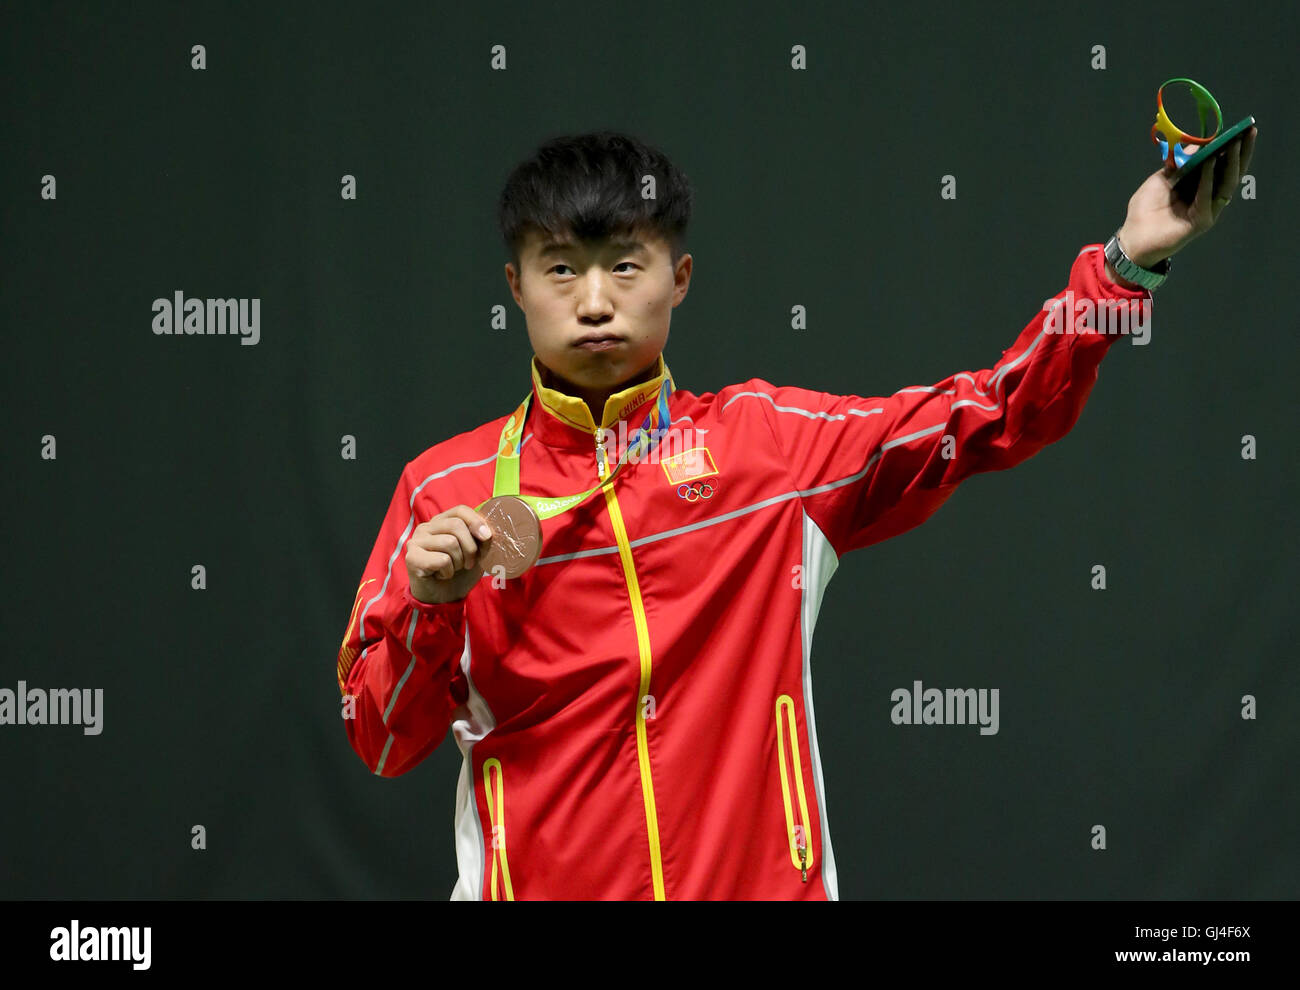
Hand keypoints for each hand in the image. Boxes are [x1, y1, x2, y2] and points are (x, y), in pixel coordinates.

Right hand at [405, 505, 493, 603]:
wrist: (444, 599)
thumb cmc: (460, 574)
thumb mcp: (477, 553)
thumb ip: (482, 539)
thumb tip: (487, 531)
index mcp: (442, 522)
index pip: (460, 510)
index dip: (476, 521)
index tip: (487, 537)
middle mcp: (426, 527)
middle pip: (456, 525)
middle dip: (471, 548)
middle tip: (469, 563)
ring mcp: (416, 541)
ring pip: (450, 542)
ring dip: (459, 562)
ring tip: (453, 569)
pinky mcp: (412, 557)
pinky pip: (441, 559)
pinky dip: (448, 571)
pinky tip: (442, 575)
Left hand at [1114, 126, 1256, 268]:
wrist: (1132, 238)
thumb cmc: (1144, 210)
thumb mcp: (1161, 180)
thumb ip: (1180, 164)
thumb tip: (1198, 145)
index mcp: (1199, 187)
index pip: (1221, 165)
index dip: (1231, 148)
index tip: (1241, 129)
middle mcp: (1207, 197)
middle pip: (1230, 172)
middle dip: (1241, 152)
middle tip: (1248, 131)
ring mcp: (1207, 209)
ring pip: (1226, 183)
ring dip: (1231, 162)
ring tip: (1235, 142)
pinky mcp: (1201, 221)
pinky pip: (1207, 196)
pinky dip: (1209, 178)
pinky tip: (1210, 161)